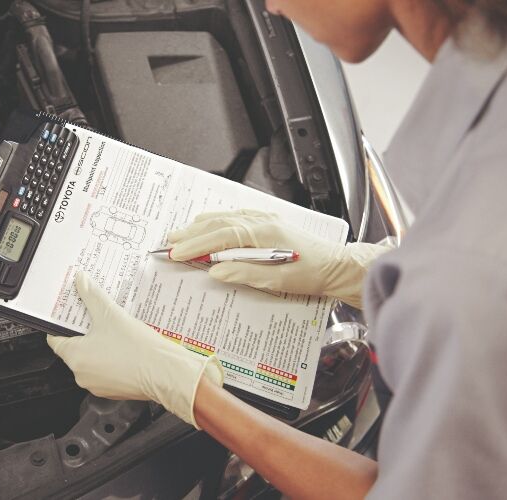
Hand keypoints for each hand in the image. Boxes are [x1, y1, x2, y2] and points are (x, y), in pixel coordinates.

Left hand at [47, 272, 223, 427]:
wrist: (167, 373)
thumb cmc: (138, 349)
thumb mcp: (111, 314)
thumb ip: (92, 295)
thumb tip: (80, 280)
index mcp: (75, 357)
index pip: (55, 338)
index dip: (63, 323)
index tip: (73, 312)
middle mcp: (82, 375)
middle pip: (75, 348)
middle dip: (86, 332)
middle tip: (99, 316)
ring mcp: (98, 385)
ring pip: (93, 360)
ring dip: (101, 345)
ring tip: (116, 329)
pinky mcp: (114, 390)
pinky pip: (108, 370)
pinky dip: (113, 359)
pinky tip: (126, 346)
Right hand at [167, 209, 389, 308]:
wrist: (336, 266)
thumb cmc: (312, 273)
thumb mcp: (277, 280)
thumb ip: (244, 273)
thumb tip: (216, 271)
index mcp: (263, 234)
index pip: (220, 238)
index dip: (195, 245)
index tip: (176, 253)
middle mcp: (262, 222)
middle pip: (218, 224)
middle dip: (191, 233)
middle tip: (170, 241)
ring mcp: (265, 220)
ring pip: (225, 218)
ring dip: (201, 226)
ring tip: (182, 233)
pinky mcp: (269, 223)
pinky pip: (236, 217)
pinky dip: (218, 221)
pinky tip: (210, 224)